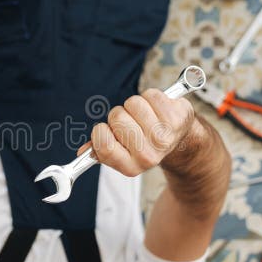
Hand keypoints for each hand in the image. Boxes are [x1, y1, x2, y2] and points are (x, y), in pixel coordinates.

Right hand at [78, 89, 196, 177]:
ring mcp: (164, 137)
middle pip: (117, 118)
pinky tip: (159, 108)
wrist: (178, 139)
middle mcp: (148, 156)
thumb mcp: (122, 151)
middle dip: (120, 115)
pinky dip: (152, 96)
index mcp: (130, 167)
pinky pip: (151, 95)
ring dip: (136, 104)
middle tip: (133, 122)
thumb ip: (101, 149)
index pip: (103, 144)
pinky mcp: (176, 119)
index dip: (102, 130)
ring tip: (147, 115)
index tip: (110, 130)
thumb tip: (82, 152)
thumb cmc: (144, 141)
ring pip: (133, 103)